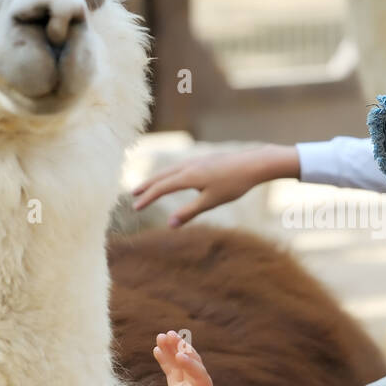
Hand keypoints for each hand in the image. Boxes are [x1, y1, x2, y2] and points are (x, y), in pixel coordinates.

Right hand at [131, 145, 298, 226]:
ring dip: (157, 178)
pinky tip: (174, 178)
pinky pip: (180, 167)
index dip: (147, 198)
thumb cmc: (233, 185)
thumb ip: (189, 212)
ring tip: (149, 186)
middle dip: (147, 186)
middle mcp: (188, 166)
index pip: (161, 188)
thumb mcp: (211, 202)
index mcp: (187, 176)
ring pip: (170, 170)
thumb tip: (170, 225)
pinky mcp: (204, 160)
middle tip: (133, 194)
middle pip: (161, 176)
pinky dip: (170, 173)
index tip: (136, 208)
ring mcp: (196, 161)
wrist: (253, 164)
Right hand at [153, 331, 234, 385]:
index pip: (199, 376)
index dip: (191, 365)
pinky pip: (171, 373)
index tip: (181, 356)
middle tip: (170, 334)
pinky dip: (165, 361)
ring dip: (172, 350)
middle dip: (180, 349)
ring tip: (162, 336)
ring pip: (179, 365)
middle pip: (189, 364)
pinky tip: (157, 349)